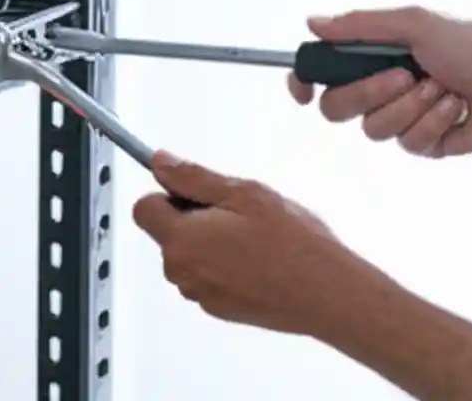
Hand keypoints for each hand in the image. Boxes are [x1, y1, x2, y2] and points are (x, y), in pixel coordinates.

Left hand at [133, 152, 360, 335]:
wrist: (328, 294)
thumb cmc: (292, 243)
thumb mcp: (243, 194)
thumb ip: (193, 177)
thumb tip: (159, 163)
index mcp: (180, 239)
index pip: (143, 208)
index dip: (167, 195)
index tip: (196, 193)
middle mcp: (181, 271)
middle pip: (166, 233)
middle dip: (191, 219)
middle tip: (235, 215)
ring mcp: (199, 294)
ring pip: (188, 256)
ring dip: (208, 243)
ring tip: (252, 239)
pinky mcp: (218, 310)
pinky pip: (206, 277)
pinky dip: (222, 267)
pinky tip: (257, 262)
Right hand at [288, 6, 471, 156]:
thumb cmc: (471, 46)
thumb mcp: (414, 23)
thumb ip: (360, 25)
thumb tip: (312, 23)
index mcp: (371, 58)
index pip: (319, 75)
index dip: (302, 82)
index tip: (303, 89)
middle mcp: (379, 89)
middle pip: (335, 108)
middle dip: (368, 93)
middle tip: (402, 76)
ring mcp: (399, 118)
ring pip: (373, 129)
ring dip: (410, 107)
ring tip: (442, 89)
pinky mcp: (423, 143)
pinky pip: (408, 143)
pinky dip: (433, 123)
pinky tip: (455, 108)